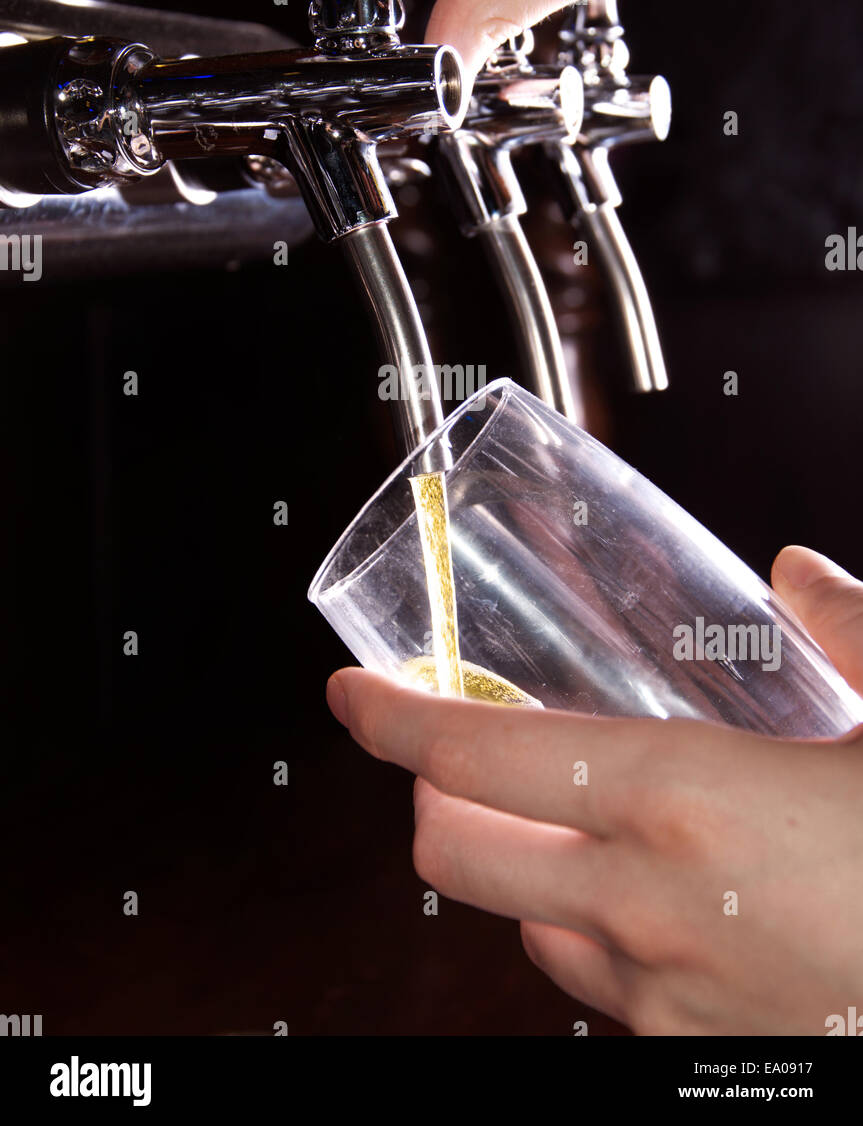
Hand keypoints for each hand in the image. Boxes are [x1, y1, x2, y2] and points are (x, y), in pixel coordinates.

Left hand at [326, 544, 862, 1033]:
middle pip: (452, 855)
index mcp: (684, 799)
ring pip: (520, 927)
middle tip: (460, 754)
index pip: (476, 755)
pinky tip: (653, 903)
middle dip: (430, 796)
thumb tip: (798, 573)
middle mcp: (646, 904)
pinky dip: (590, 937)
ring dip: (519, 869)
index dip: (393, 719)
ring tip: (569, 824)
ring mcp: (661, 995)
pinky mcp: (690, 1055)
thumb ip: (854, 631)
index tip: (352, 695)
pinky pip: (596, 992)